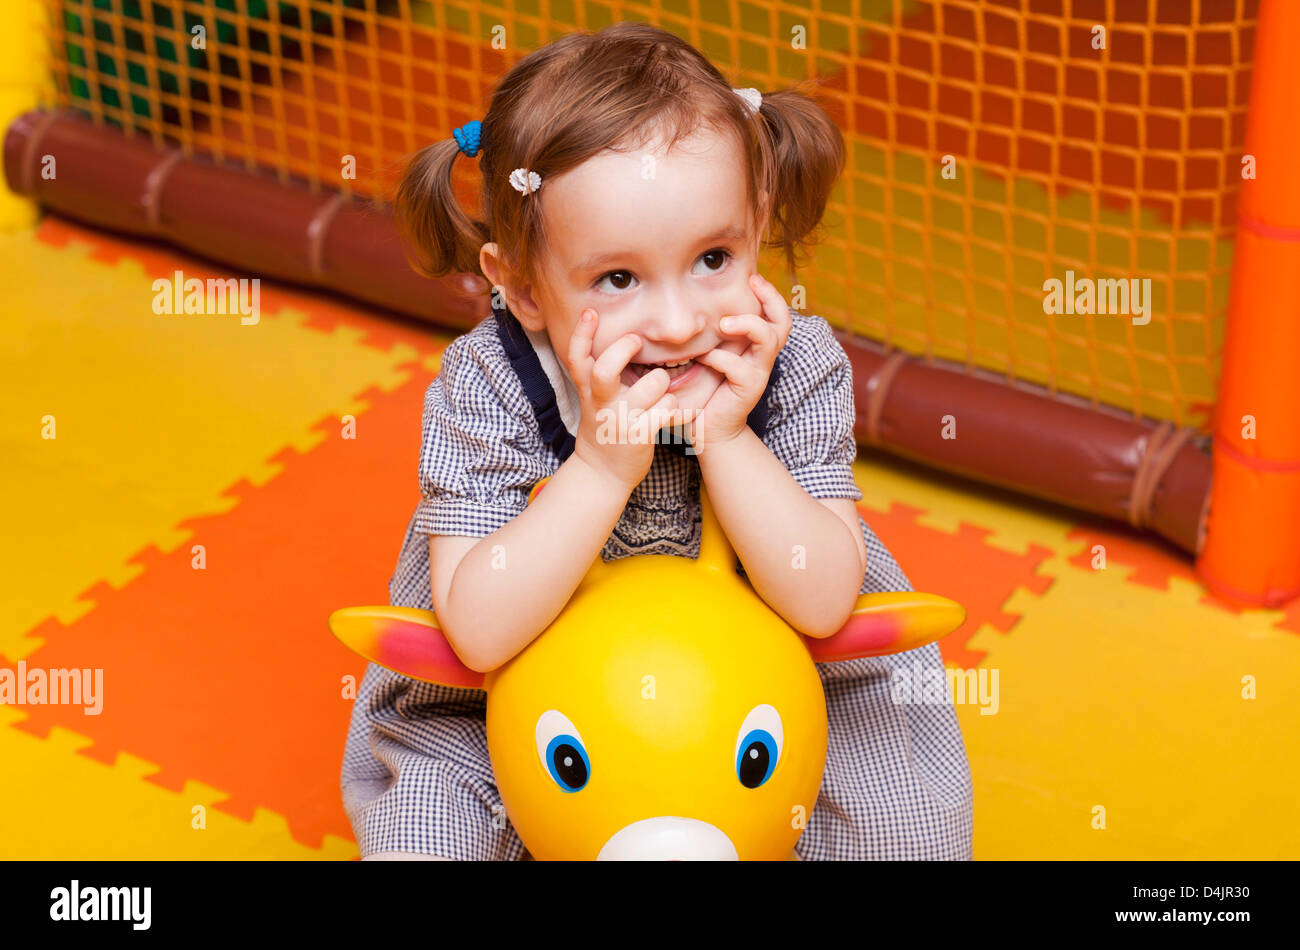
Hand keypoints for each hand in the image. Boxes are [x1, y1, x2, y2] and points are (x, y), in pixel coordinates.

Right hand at [566, 307, 679, 492]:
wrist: (602, 473)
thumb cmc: (603, 425)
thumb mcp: (590, 399)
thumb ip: (594, 372)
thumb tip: (601, 333)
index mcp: (588, 391)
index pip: (576, 358)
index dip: (581, 334)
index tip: (591, 312)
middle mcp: (601, 403)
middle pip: (605, 369)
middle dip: (624, 349)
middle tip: (636, 341)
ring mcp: (620, 420)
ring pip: (653, 384)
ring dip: (664, 383)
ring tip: (661, 392)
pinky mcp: (639, 436)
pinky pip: (668, 408)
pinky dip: (676, 407)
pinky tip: (674, 411)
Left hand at [689, 273, 791, 450]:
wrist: (707, 428)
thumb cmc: (704, 388)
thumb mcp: (706, 354)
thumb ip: (706, 334)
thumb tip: (685, 302)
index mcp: (754, 345)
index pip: (775, 314)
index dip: (769, 293)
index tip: (752, 277)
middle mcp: (761, 356)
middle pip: (783, 322)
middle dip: (771, 298)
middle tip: (752, 283)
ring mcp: (757, 372)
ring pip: (768, 339)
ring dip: (748, 324)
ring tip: (724, 322)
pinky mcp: (748, 389)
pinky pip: (738, 367)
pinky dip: (719, 358)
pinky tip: (702, 359)